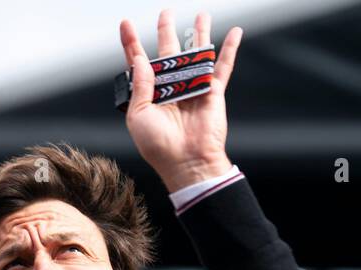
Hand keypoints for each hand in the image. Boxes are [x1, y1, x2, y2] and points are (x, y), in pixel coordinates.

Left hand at [119, 9, 241, 192]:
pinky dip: (230, 49)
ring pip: (196, 54)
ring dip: (199, 33)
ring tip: (202, 15)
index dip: (131, 43)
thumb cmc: (158, 147)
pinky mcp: (213, 92)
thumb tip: (140, 60)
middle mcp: (171, 88)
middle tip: (166, 12)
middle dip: (166, 30)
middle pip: (169, 52)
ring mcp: (192, 88)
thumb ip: (140, 87)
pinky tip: (235, 33)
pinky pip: (223, 66)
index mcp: (150, 94)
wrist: (187, 163)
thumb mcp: (139, 116)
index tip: (125, 24)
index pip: (140, 63)